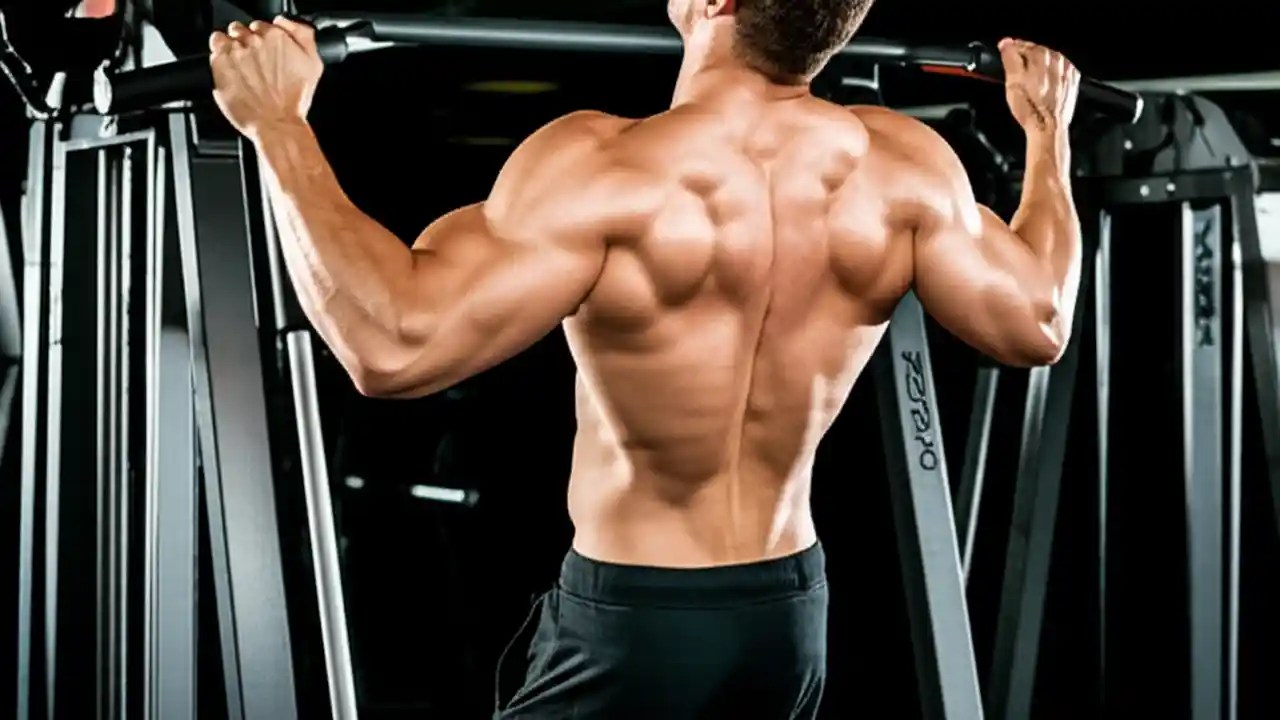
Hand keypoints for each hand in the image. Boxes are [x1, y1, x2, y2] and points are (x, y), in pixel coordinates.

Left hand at [209, 17, 322, 139]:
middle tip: (253, 65)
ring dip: (230, 49)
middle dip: (246, 44)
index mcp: (277, 37)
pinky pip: (214, 49)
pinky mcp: (220, 64)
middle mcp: (255, 41)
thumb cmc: (294, 100)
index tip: (265, 54)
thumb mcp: (313, 63)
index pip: (261, 26)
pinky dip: (219, 58)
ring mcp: (235, 52)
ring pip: (225, 37)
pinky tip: (231, 74)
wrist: (277, 124)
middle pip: (242, 30)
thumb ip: (302, 35)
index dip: (262, 40)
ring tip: (240, 70)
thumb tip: (284, 22)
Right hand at [997, 38, 1079, 135]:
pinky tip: (1043, 86)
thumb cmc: (1030, 108)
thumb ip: (1010, 58)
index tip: (1005, 53)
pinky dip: (1051, 75)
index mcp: (1041, 56)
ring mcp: (1066, 71)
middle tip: (1015, 71)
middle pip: (1037, 52)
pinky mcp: (1072, 81)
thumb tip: (1006, 43)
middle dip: (1026, 59)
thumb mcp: (1012, 82)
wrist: (1048, 127)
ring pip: (1049, 61)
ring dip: (1038, 67)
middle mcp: (1057, 60)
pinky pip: (1059, 71)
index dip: (1011, 49)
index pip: (1023, 44)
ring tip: (1029, 81)